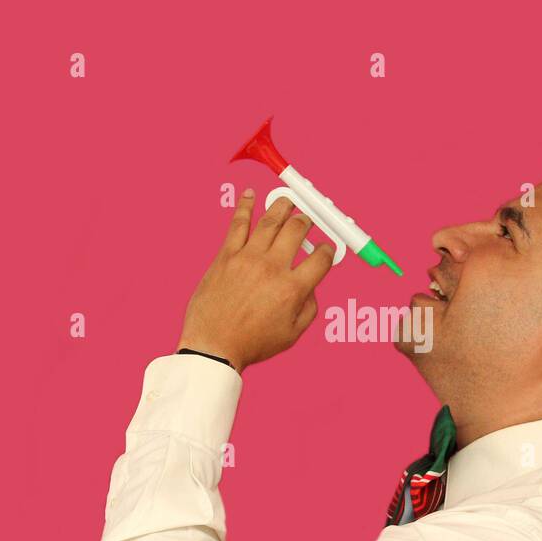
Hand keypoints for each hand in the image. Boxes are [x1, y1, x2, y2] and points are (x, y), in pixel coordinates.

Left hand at [177, 191, 335, 372]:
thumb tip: (312, 286)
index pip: (321, 258)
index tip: (327, 248)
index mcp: (293, 289)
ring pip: (270, 220)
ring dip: (283, 205)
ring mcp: (247, 259)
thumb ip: (310, 308)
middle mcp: (272, 269)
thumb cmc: (251, 343)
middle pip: (297, 230)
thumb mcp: (292, 334)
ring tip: (289, 200)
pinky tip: (251, 195)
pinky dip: (245, 206)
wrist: (213, 346)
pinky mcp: (225, 256)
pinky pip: (238, 224)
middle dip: (308, 221)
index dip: (328, 250)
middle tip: (308, 219)